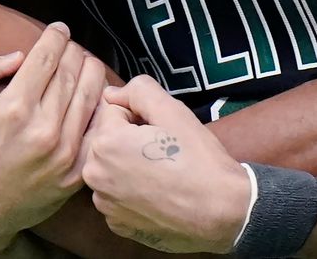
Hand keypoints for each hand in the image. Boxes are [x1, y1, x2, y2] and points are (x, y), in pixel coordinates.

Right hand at [0, 23, 105, 253]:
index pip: (45, 59)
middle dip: (73, 52)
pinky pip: (97, 132)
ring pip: (89, 99)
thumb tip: (16, 57)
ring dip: (91, 73)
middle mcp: (43, 130)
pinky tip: (98, 97)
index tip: (59, 29)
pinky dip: (102, 110)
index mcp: (12, 110)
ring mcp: (63, 155)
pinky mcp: (74, 174)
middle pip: (71, 74)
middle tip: (71, 44)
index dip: (55, 37)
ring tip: (87, 62)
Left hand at [82, 76, 251, 253]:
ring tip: (161, 175)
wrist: (221, 212)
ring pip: (112, 169)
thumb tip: (111, 93)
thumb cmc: (198, 159)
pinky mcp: (117, 225)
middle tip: (164, 153)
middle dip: (130, 141)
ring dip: (129, 167)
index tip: (162, 134)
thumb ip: (138, 90)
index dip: (141, 118)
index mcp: (104, 143)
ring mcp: (105, 204)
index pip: (114, 112)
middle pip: (109, 141)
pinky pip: (118, 196)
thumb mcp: (173, 111)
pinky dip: (132, 194)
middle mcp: (95, 176)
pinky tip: (157, 196)